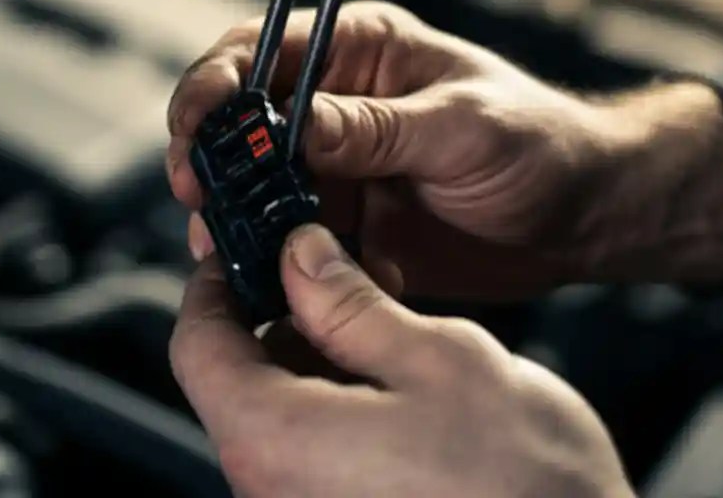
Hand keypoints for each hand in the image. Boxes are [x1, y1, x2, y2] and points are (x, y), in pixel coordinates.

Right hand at [166, 2, 722, 298]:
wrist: (585, 219)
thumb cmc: (542, 145)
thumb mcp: (463, 126)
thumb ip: (375, 128)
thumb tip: (293, 125)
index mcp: (359, 51)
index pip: (259, 51)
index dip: (215, 85)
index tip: (196, 126)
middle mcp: (333, 104)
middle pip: (239, 122)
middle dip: (210, 157)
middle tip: (197, 195)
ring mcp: (334, 168)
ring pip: (254, 188)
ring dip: (234, 217)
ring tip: (226, 248)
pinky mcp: (341, 224)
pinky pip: (286, 241)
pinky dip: (276, 262)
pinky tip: (278, 280)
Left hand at [170, 223, 635, 497]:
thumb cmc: (527, 487)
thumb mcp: (442, 360)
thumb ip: (352, 304)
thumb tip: (300, 257)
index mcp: (274, 438)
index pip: (195, 345)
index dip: (213, 284)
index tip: (246, 249)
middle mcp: (267, 487)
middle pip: (235, 381)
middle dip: (279, 319)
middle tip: (338, 279)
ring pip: (275, 416)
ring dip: (314, 365)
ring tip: (385, 335)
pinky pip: (307, 455)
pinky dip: (335, 410)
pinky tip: (396, 393)